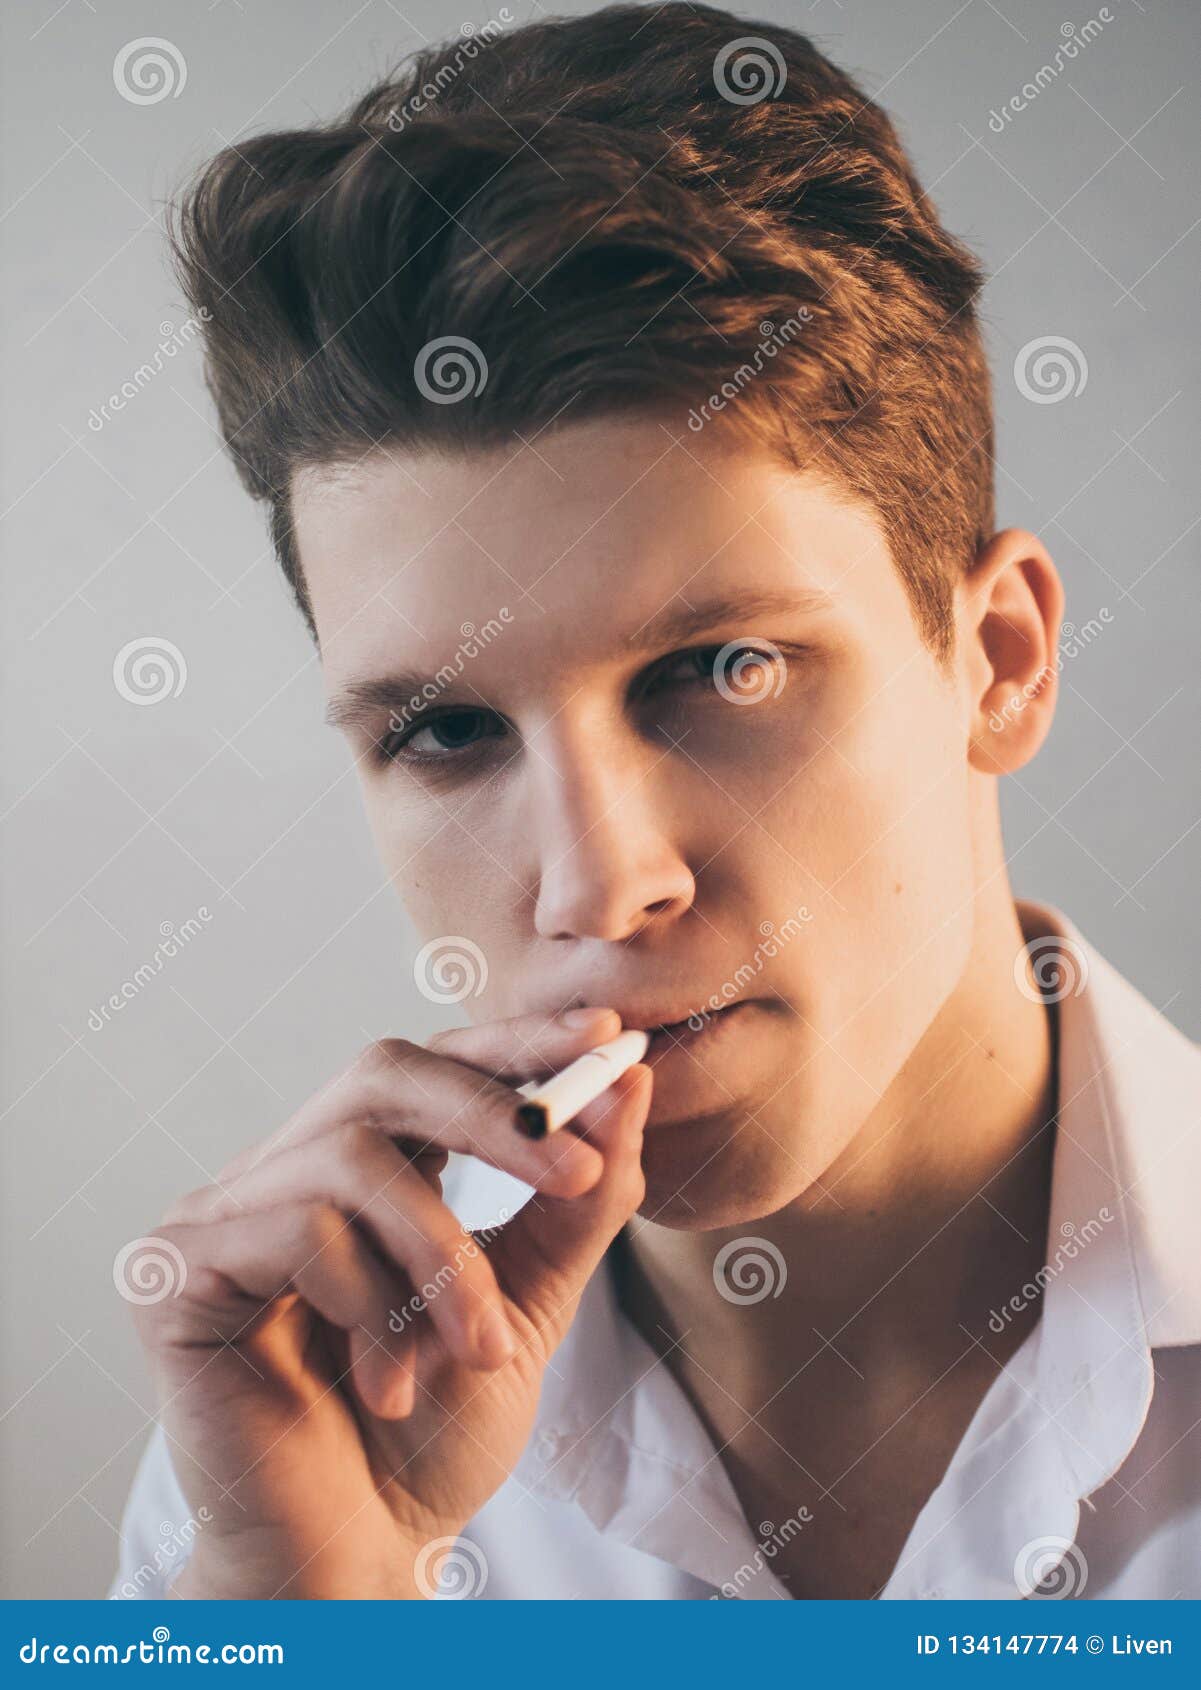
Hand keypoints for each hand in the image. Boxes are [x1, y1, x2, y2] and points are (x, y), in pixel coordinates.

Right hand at [126, 1008, 650, 1598]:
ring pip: (349, 1156)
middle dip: (495, 1112)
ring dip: (441, 1255)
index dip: (515, 1041)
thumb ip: (575, 1204)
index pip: (434, 1066)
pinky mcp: (172, 1269)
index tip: (610, 1036)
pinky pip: (295, 1227)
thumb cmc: (430, 1437)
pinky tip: (383, 1382)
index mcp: (362, 1172)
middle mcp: (285, 1173)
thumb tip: (630, 1084)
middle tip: (579, 1168)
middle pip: (382, 1070)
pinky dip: (369, 1302)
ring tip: (478, 1351)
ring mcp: (222, 1215)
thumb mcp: (529, 1307)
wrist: (360, 1559)